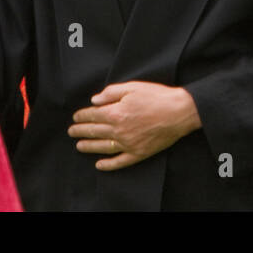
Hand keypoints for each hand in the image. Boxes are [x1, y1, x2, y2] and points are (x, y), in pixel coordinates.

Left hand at [68, 81, 201, 170]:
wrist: (180, 112)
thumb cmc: (157, 97)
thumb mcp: (133, 87)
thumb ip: (112, 92)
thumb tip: (95, 100)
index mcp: (116, 113)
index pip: (93, 115)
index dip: (82, 116)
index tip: (75, 116)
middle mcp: (119, 130)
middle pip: (95, 132)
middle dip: (81, 131)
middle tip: (72, 131)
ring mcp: (128, 144)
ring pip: (103, 147)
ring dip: (89, 147)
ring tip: (79, 146)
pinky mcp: (139, 153)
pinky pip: (120, 162)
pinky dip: (108, 165)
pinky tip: (99, 165)